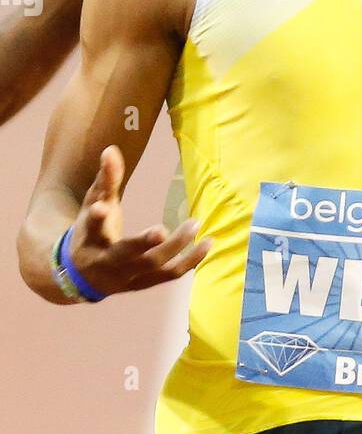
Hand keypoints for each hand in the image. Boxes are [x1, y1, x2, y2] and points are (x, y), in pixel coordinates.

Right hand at [67, 145, 209, 295]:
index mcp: (89, 238)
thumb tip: (111, 149)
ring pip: (153, 265)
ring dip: (177, 247)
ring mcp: (126, 276)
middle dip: (143, 243)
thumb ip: (105, 180)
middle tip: (162, 230)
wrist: (81, 277)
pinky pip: (170, 274)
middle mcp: (106, 261)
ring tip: (195, 224)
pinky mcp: (143, 283)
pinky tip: (208, 244)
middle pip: (126, 254)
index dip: (96, 217)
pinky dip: (190, 261)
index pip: (91, 226)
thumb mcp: (92, 205)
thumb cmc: (90, 233)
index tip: (101, 206)